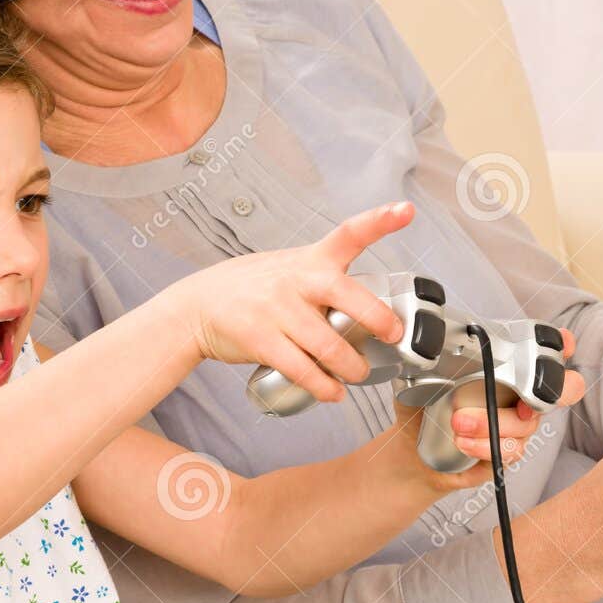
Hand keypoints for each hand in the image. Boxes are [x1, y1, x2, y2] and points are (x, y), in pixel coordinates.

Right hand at [164, 203, 414, 402]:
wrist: (198, 305)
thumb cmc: (253, 288)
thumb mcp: (290, 268)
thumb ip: (326, 281)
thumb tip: (371, 313)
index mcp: (310, 259)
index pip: (348, 233)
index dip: (379, 221)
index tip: (404, 211)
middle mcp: (296, 280)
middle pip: (348, 296)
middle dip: (379, 320)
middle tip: (392, 335)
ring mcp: (277, 310)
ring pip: (330, 345)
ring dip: (352, 367)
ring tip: (357, 373)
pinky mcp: (261, 340)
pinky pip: (302, 370)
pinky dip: (324, 386)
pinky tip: (332, 391)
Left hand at [390, 335, 587, 493]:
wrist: (414, 451)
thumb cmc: (424, 409)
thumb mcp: (423, 378)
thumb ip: (433, 360)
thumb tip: (430, 344)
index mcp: (506, 370)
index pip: (545, 354)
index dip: (561, 347)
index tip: (561, 344)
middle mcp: (520, 397)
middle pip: (565, 391)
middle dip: (555, 392)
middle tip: (523, 400)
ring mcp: (518, 428)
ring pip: (527, 426)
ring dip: (493, 424)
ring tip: (458, 422)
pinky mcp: (507, 454)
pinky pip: (511, 451)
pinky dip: (485, 446)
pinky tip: (463, 442)